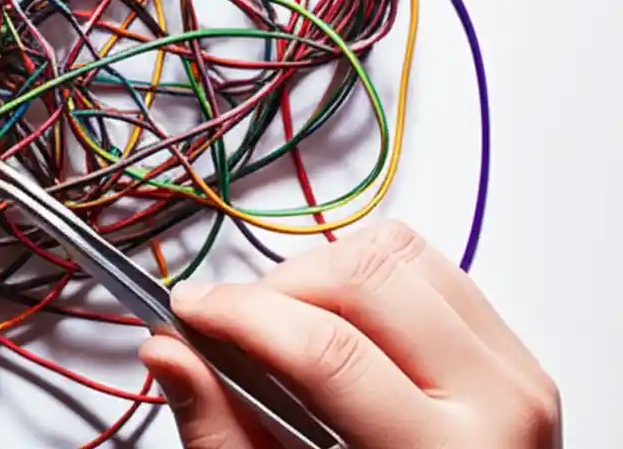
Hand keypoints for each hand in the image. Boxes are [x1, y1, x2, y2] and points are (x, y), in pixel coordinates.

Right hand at [140, 220, 560, 447]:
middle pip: (366, 277)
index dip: (244, 316)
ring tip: (285, 325)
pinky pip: (428, 265)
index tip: (189, 310)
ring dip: (321, 273)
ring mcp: (513, 367)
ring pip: (398, 251)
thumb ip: (223, 432)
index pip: (329, 351)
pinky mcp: (511, 348)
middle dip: (276, 287)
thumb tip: (168, 353)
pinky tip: (337, 324)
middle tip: (230, 324)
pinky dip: (366, 275)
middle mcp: (494, 401)